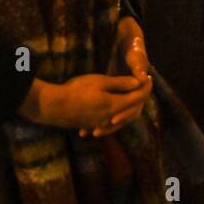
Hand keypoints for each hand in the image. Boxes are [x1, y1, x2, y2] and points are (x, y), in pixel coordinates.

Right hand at [20, 74, 152, 136]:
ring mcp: (101, 124)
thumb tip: (136, 82)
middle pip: (133, 110)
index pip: (137, 97)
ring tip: (132, 99)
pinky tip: (114, 114)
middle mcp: (111, 118)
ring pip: (123, 119)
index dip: (145, 87)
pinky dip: (117, 118)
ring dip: (130, 110)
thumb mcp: (100, 82)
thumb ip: (120, 83)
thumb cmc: (76, 90)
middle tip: (142, 87)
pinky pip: (111, 124)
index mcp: (115, 105)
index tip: (148, 78)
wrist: (55, 107)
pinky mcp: (92, 126)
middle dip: (140, 98)